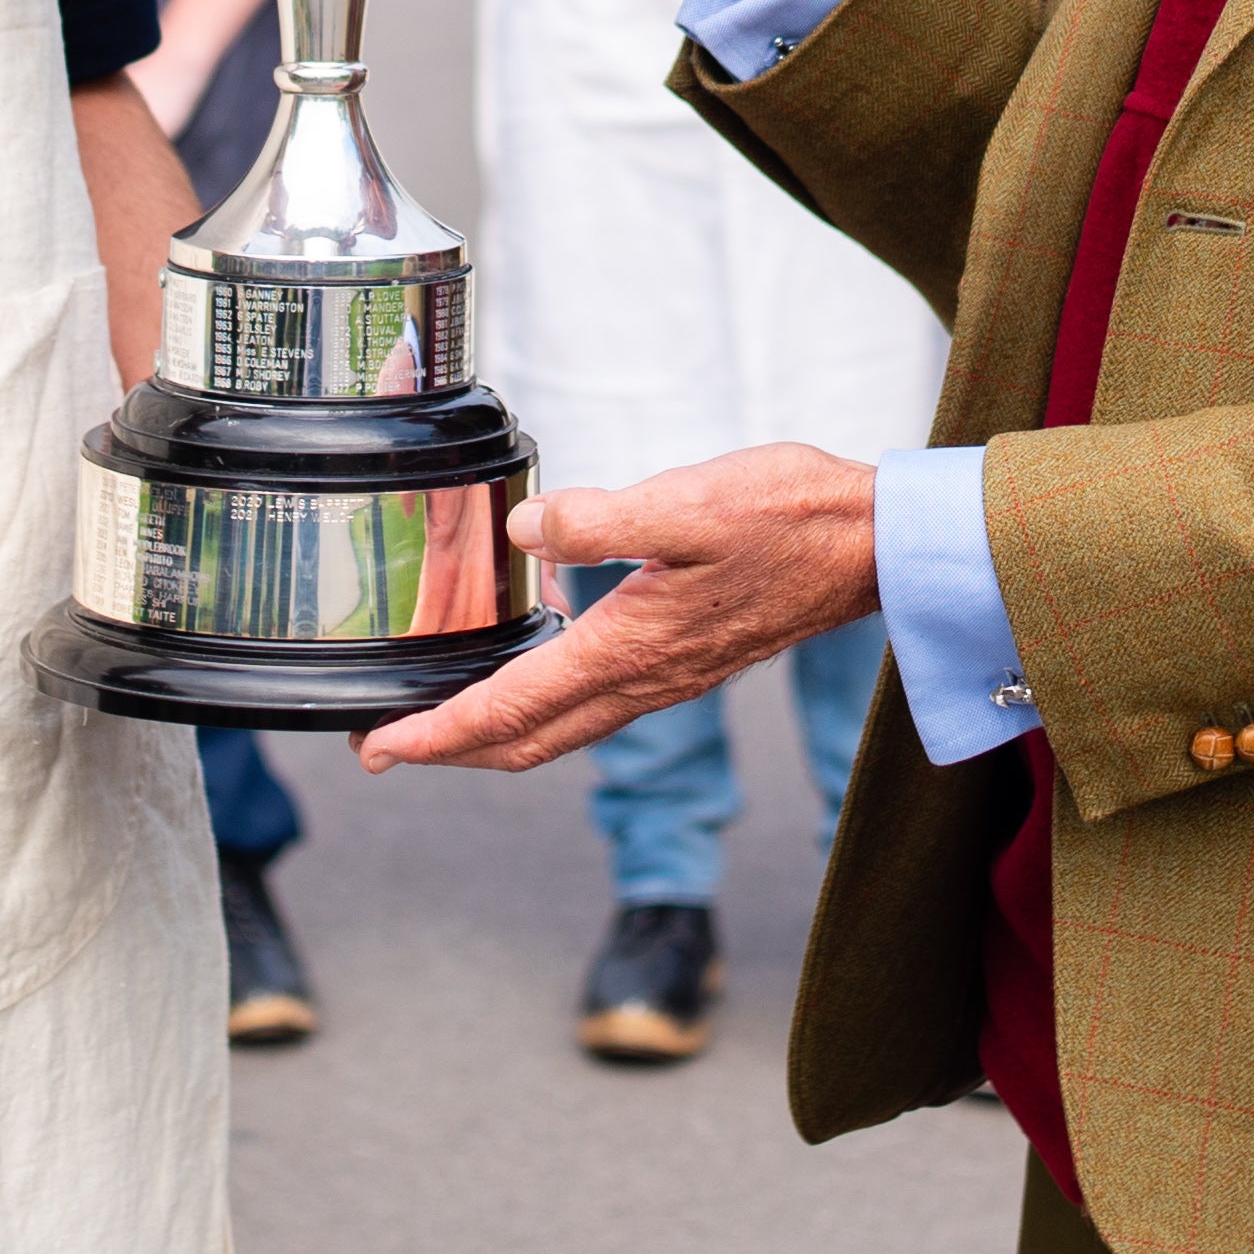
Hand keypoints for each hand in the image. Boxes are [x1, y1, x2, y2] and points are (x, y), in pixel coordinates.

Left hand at [352, 443, 880, 774]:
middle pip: (528, 742)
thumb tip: (524, 530)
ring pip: (562, 731)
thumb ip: (598, 519)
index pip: (511, 710)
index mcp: (630, 649)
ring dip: (496, 734)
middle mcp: (645, 680)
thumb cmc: (790, 519)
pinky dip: (546, 709)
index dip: (437, 733)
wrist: (874, 547)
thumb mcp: (687, 503)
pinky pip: (597, 708)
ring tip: (446, 719)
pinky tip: (539, 672)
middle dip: (452, 750)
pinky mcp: (689, 660)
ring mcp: (669, 677)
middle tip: (388, 746)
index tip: (379, 748)